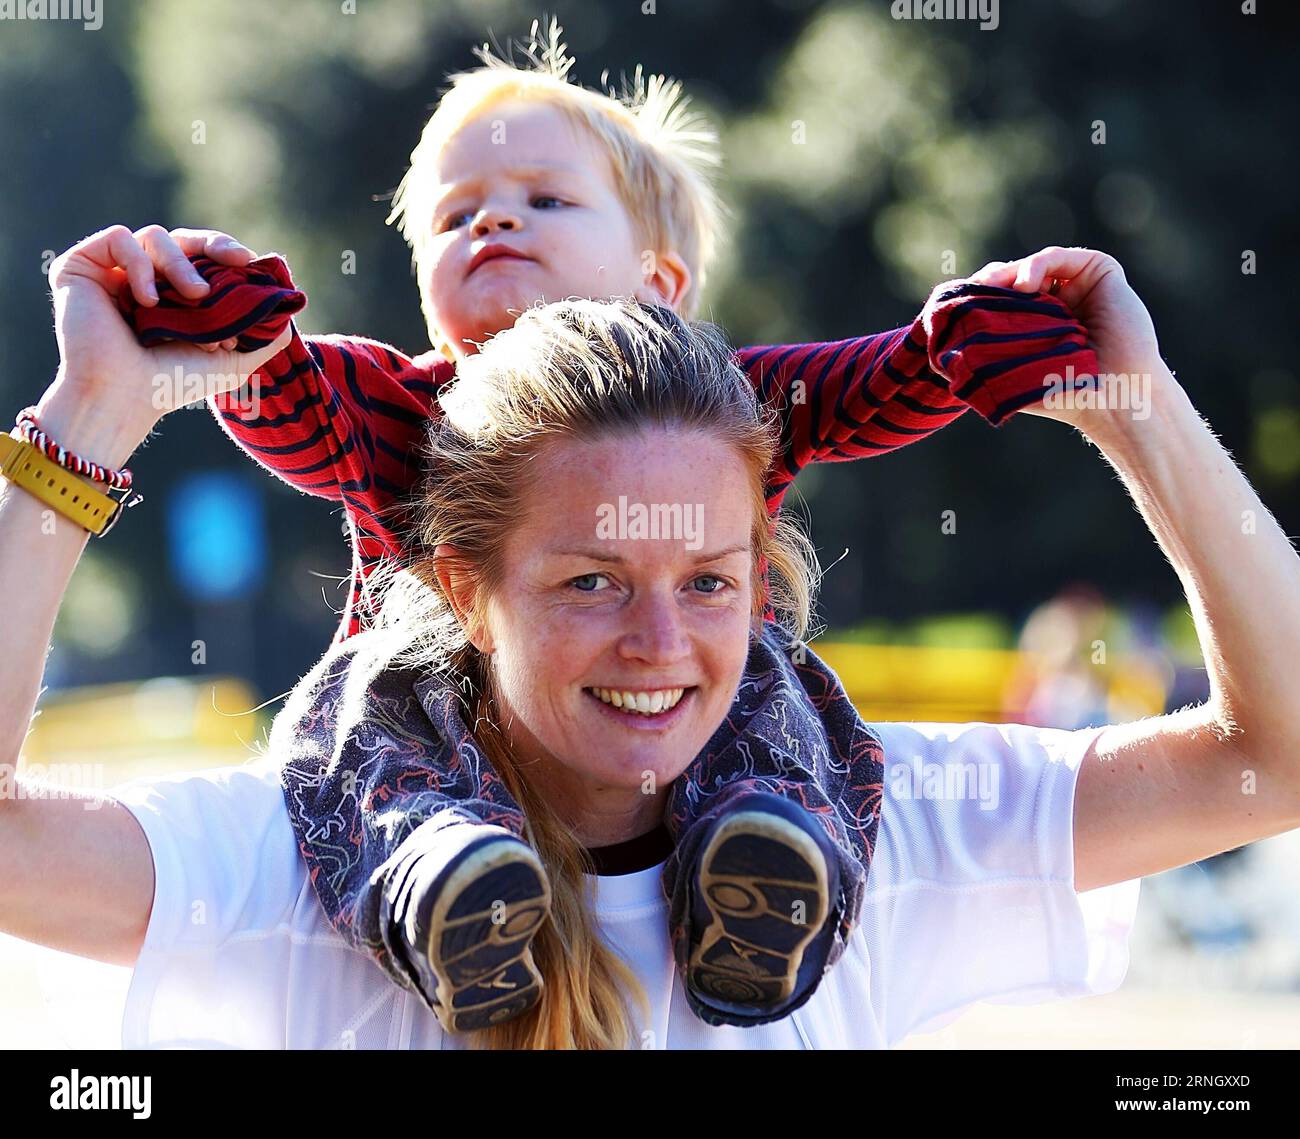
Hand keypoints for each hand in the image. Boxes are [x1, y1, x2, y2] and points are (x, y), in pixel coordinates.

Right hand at [47, 224, 290, 423]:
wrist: (127, 398)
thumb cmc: (174, 383)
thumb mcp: (234, 360)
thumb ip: (264, 336)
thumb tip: (290, 309)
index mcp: (170, 294)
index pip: (201, 255)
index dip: (225, 251)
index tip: (249, 263)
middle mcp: (141, 278)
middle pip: (182, 238)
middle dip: (212, 246)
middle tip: (235, 262)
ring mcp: (110, 272)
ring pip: (155, 237)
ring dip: (182, 265)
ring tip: (195, 299)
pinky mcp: (80, 267)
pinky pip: (118, 239)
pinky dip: (140, 265)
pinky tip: (149, 300)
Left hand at [970, 246, 1169, 429]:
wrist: (1114, 397)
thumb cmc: (1065, 393)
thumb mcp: (1013, 371)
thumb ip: (983, 355)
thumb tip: (938, 349)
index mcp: (1034, 324)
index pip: (997, 300)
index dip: (976, 299)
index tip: (954, 310)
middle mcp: (1056, 302)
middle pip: (1009, 279)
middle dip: (987, 284)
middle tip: (970, 294)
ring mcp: (1078, 285)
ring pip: (1029, 266)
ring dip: (1007, 274)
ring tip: (996, 290)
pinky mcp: (1099, 271)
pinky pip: (1058, 257)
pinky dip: (1036, 266)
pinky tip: (1025, 286)